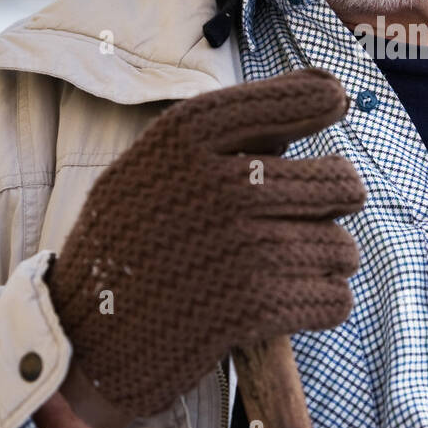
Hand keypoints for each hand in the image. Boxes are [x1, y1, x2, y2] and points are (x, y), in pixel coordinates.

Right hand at [45, 69, 365, 427]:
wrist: (85, 336)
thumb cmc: (133, 240)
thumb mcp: (156, 165)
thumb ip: (232, 130)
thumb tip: (324, 90)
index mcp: (189, 138)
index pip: (292, 100)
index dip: (321, 100)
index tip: (334, 101)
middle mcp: (219, 185)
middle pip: (340, 182)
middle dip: (337, 199)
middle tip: (315, 212)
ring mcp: (239, 247)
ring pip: (342, 247)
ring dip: (330, 259)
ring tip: (296, 264)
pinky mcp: (251, 308)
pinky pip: (333, 299)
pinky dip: (324, 302)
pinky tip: (294, 299)